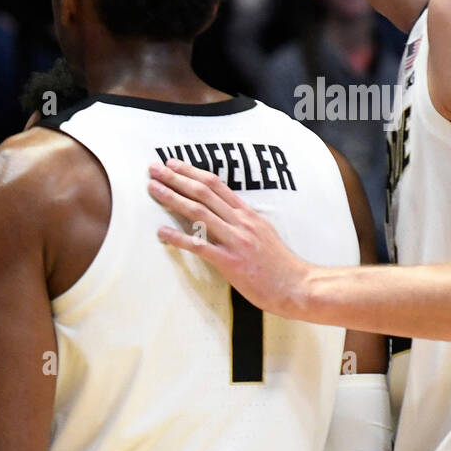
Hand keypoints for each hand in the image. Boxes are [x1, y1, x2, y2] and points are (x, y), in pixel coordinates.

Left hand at [147, 158, 312, 316]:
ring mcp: (236, 240)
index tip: (172, 163)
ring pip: (199, 213)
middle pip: (203, 192)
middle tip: (153, 168)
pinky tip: (161, 232)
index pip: (215, 184)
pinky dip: (178, 238)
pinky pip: (200, 246)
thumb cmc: (278, 264)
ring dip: (172, 198)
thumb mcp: (262, 232)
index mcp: (247, 214)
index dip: (191, 172)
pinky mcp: (230, 262)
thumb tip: (221, 211)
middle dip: (176, 178)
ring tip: (153, 189)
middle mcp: (241, 222)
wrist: (297, 286)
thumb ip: (241, 220)